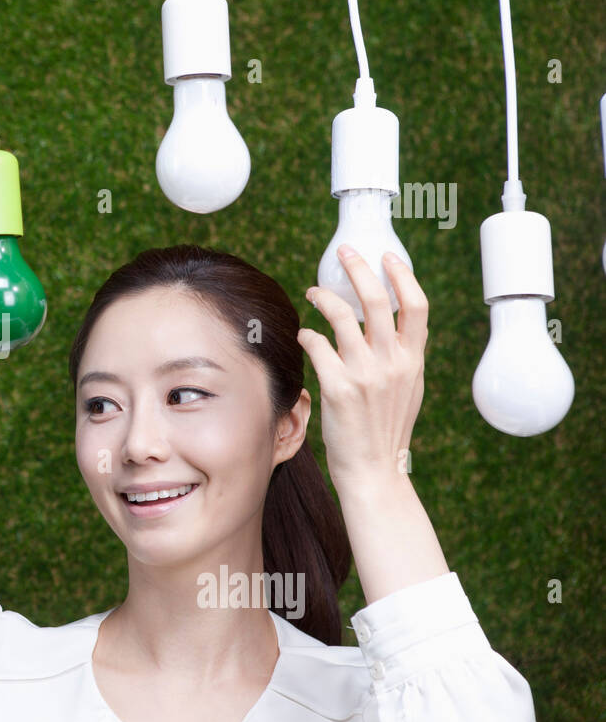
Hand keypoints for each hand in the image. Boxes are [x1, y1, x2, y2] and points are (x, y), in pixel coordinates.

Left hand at [296, 246, 427, 489]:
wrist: (373, 469)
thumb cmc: (385, 428)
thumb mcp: (407, 389)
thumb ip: (401, 357)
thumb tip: (387, 329)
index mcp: (413, 360)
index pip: (417, 306)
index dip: (403, 276)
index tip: (387, 256)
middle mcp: (392, 362)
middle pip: (378, 300)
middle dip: (359, 268)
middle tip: (345, 252)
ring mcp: (365, 374)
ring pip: (342, 316)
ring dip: (324, 296)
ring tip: (313, 290)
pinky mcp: (338, 387)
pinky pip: (318, 345)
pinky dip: (308, 334)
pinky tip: (304, 334)